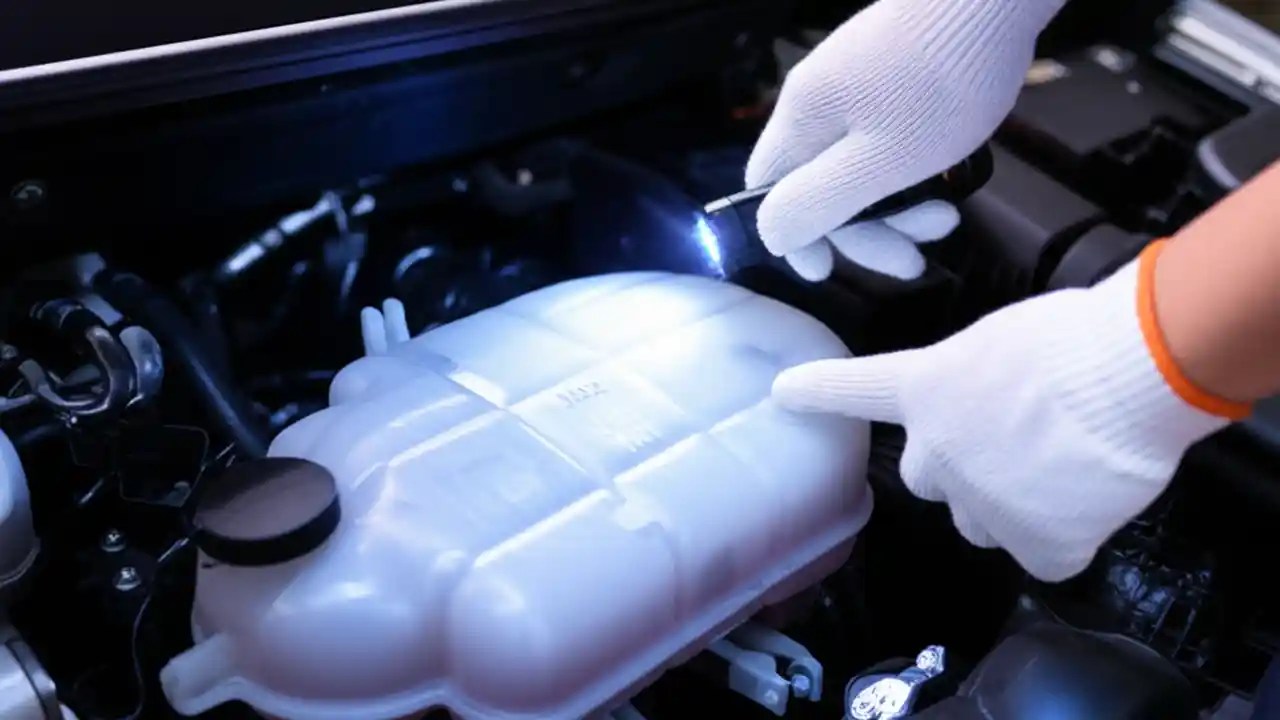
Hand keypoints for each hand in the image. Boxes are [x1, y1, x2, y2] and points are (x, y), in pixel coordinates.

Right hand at [746, 0, 1063, 280]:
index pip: (767, 191)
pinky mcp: (894, 67)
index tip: (828, 272)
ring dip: (897, 203)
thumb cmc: (942, 81)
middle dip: (865, 229)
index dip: (793, 237)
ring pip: (859, 161)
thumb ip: (817, 203)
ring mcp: (858, 78)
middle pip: (819, 181)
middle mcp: (820, 95)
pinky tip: (946, 172)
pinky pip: (886, 134)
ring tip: (947, 218)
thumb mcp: (879, 162)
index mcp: (802, 117)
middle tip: (916, 256)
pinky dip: (911, 166)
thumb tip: (771, 235)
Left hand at [771, 253, 1228, 580]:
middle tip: (1022, 442)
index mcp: (928, 387)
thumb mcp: (1009, 340)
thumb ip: (986, 380)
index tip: (783, 394)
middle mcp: (936, 453)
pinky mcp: (1034, 545)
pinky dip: (1069, 536)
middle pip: (929, 478)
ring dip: (1012, 505)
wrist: (1127, 376)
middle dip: (964, 467)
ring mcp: (980, 504)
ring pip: (984, 521)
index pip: (858, 390)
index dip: (821, 393)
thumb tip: (1014, 404)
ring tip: (1067, 469)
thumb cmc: (1079, 336)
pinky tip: (1094, 500)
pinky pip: (1045, 554)